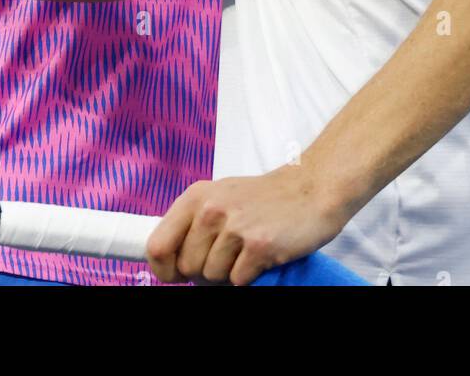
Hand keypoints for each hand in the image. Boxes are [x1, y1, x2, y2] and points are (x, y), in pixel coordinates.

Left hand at [146, 167, 344, 285]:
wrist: (312, 189)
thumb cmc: (263, 199)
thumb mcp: (220, 198)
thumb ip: (192, 225)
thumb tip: (172, 266)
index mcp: (196, 197)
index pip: (157, 246)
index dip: (164, 270)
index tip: (177, 275)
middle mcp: (211, 209)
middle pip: (186, 268)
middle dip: (204, 271)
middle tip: (228, 254)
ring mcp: (235, 226)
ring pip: (211, 278)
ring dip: (228, 273)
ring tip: (246, 250)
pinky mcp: (259, 245)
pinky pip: (237, 282)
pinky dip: (249, 276)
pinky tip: (262, 254)